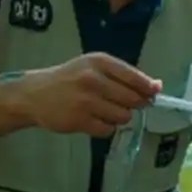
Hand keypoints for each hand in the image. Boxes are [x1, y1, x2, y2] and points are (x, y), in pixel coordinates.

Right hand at [0, 53, 161, 136]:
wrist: (34, 94)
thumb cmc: (69, 78)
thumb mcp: (93, 67)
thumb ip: (123, 75)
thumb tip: (156, 86)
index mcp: (99, 62)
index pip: (135, 77)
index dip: (148, 88)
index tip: (154, 93)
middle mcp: (93, 79)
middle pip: (132, 99)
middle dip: (134, 104)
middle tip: (122, 103)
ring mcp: (86, 101)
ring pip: (123, 116)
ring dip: (119, 117)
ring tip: (104, 111)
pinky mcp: (79, 120)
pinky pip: (107, 129)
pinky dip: (106, 128)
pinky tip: (94, 120)